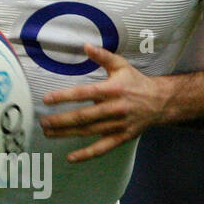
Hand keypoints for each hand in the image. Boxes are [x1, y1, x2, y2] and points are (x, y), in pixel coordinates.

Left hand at [40, 43, 162, 162]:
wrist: (160, 101)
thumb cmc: (136, 82)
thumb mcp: (121, 65)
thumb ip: (102, 56)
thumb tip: (85, 45)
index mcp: (112, 90)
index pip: (85, 93)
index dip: (65, 96)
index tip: (47, 99)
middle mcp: (114, 108)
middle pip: (84, 116)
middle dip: (61, 120)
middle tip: (43, 122)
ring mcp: (118, 125)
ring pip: (89, 132)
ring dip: (67, 134)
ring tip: (48, 133)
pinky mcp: (122, 137)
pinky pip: (102, 148)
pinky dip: (86, 155)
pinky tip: (71, 158)